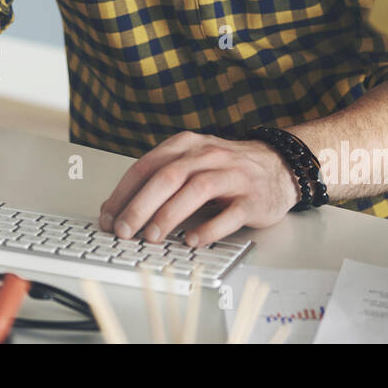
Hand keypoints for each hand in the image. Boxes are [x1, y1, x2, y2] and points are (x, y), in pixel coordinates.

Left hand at [98, 131, 299, 247]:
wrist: (279, 166)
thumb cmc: (226, 169)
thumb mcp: (191, 163)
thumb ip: (159, 180)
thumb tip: (119, 210)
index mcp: (187, 145)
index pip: (147, 165)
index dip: (124, 192)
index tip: (108, 217)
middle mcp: (209, 155)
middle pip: (169, 175)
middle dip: (141, 204)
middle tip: (123, 230)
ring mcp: (234, 175)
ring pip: (198, 189)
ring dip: (171, 214)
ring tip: (152, 236)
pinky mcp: (254, 199)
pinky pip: (231, 213)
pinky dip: (210, 228)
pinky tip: (193, 242)